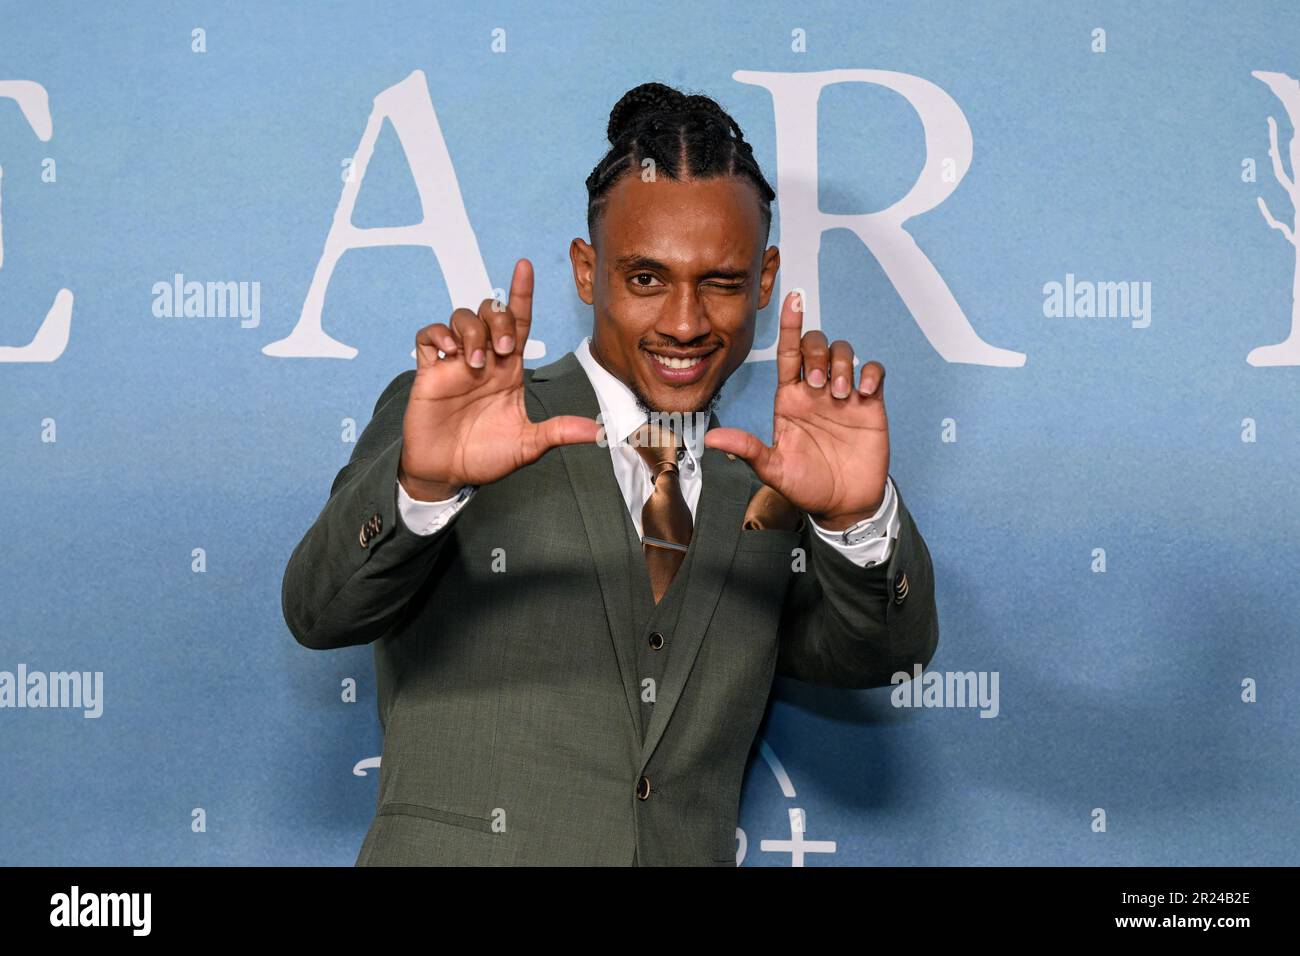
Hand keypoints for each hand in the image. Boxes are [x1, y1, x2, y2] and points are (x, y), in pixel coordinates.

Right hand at [399, 259, 601, 499]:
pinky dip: (439, 335)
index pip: (519, 321)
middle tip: (503, 351)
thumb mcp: (528, 445)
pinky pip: (428, 335)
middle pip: (492, 311)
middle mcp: (484, 359)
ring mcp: (455, 363)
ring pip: (461, 317)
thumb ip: (559, 432)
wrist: (447, 474)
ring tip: (475, 364)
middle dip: (499, 319)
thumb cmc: (485, 455)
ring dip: (472, 332)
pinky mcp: (429, 372)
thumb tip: (598, 431)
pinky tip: (450, 354)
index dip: (522, 293)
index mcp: (509, 369)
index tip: (525, 266)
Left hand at [704, 290, 888, 530]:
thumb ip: (747, 450)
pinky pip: (874, 370)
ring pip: (844, 352)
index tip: (793, 298)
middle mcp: (815, 390)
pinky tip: (864, 393)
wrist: (843, 504)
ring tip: (839, 396)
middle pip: (815, 345)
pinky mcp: (870, 403)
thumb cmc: (805, 485)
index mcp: (789, 398)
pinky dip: (870, 373)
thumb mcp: (773, 469)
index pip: (787, 352)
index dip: (790, 324)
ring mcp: (843, 394)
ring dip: (841, 365)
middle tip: (818, 385)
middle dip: (817, 354)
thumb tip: (712, 439)